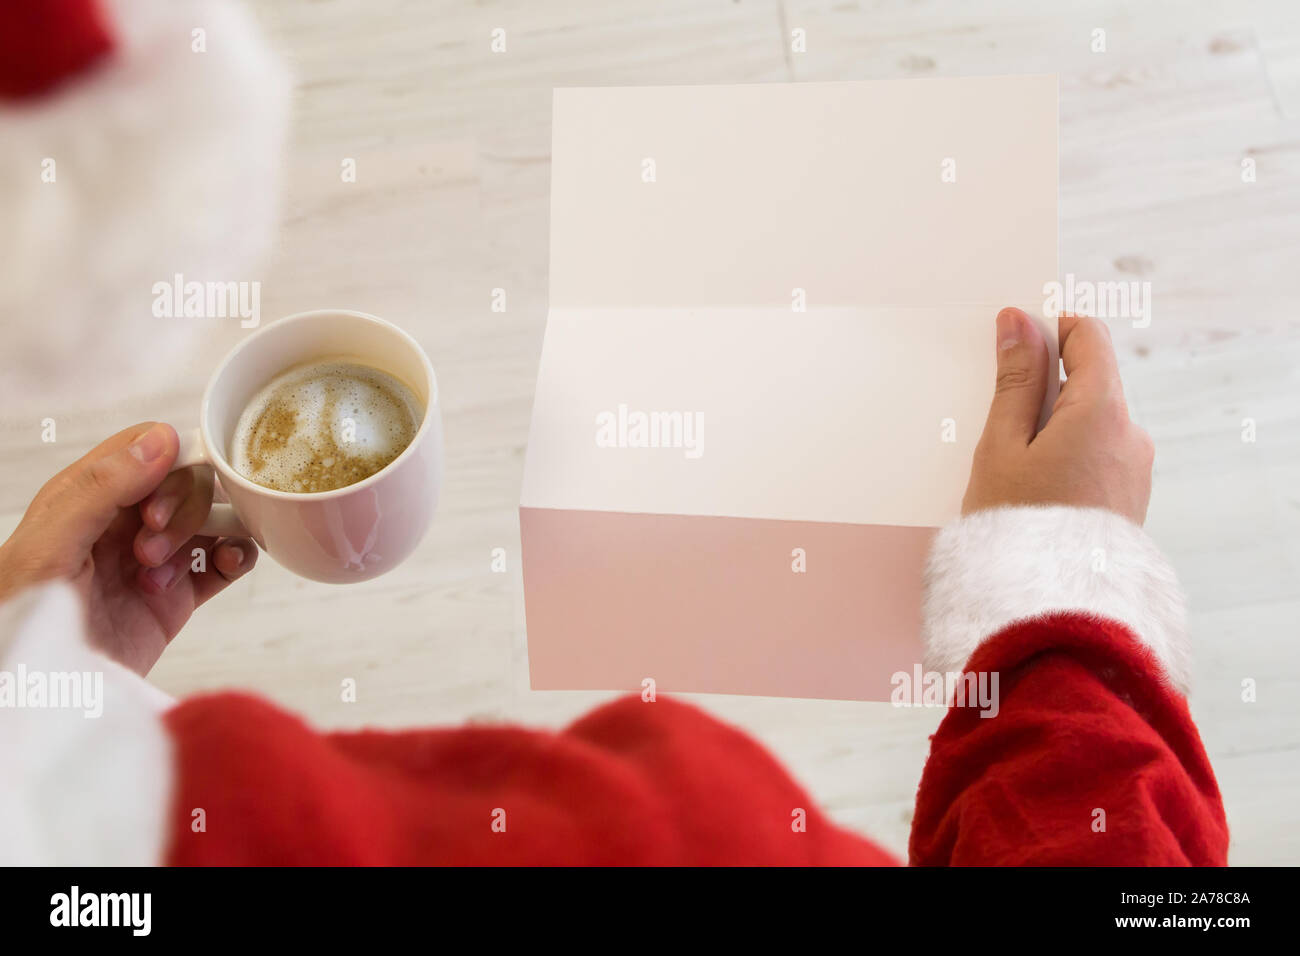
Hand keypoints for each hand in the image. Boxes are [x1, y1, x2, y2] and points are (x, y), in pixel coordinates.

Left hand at [0, 422, 256, 674]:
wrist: (36, 699)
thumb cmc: (24, 621)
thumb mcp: (50, 545)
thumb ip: (101, 488)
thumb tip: (163, 439)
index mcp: (85, 498)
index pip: (148, 451)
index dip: (168, 471)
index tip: (157, 510)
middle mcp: (122, 523)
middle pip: (187, 483)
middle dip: (182, 513)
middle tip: (149, 551)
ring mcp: (154, 559)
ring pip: (211, 517)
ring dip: (204, 536)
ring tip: (163, 576)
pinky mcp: (178, 597)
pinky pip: (225, 560)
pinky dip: (237, 556)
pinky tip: (226, 564)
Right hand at [963, 308, 1153, 524]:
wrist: (1050, 610)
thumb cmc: (1016, 527)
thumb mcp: (1002, 446)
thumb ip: (1015, 380)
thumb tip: (1020, 322)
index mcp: (1103, 410)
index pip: (1088, 337)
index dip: (1050, 329)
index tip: (1013, 342)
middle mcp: (1131, 434)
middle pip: (1088, 382)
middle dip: (1044, 388)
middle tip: (996, 419)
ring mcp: (1135, 469)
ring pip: (1090, 422)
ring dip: (1053, 427)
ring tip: (1010, 467)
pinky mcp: (1129, 499)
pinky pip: (1097, 457)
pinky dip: (1066, 457)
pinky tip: (1033, 489)